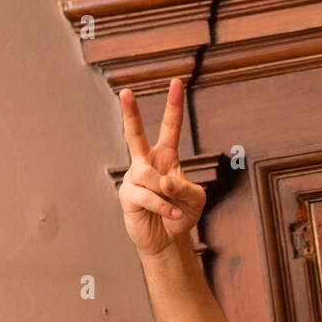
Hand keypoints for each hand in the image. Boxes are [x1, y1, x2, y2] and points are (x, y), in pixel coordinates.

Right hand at [118, 78, 205, 256]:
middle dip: (131, 114)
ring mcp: (134, 179)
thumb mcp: (196, 199)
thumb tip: (164, 181)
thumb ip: (186, 187)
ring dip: (165, 192)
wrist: (167, 240)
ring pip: (147, 175)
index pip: (170, 127)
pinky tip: (172, 214)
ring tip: (174, 207)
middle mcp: (146, 163)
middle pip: (135, 134)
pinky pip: (146, 196)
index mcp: (165, 157)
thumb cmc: (181, 214)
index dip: (174, 106)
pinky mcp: (127, 196)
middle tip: (125, 92)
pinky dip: (163, 206)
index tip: (177, 82)